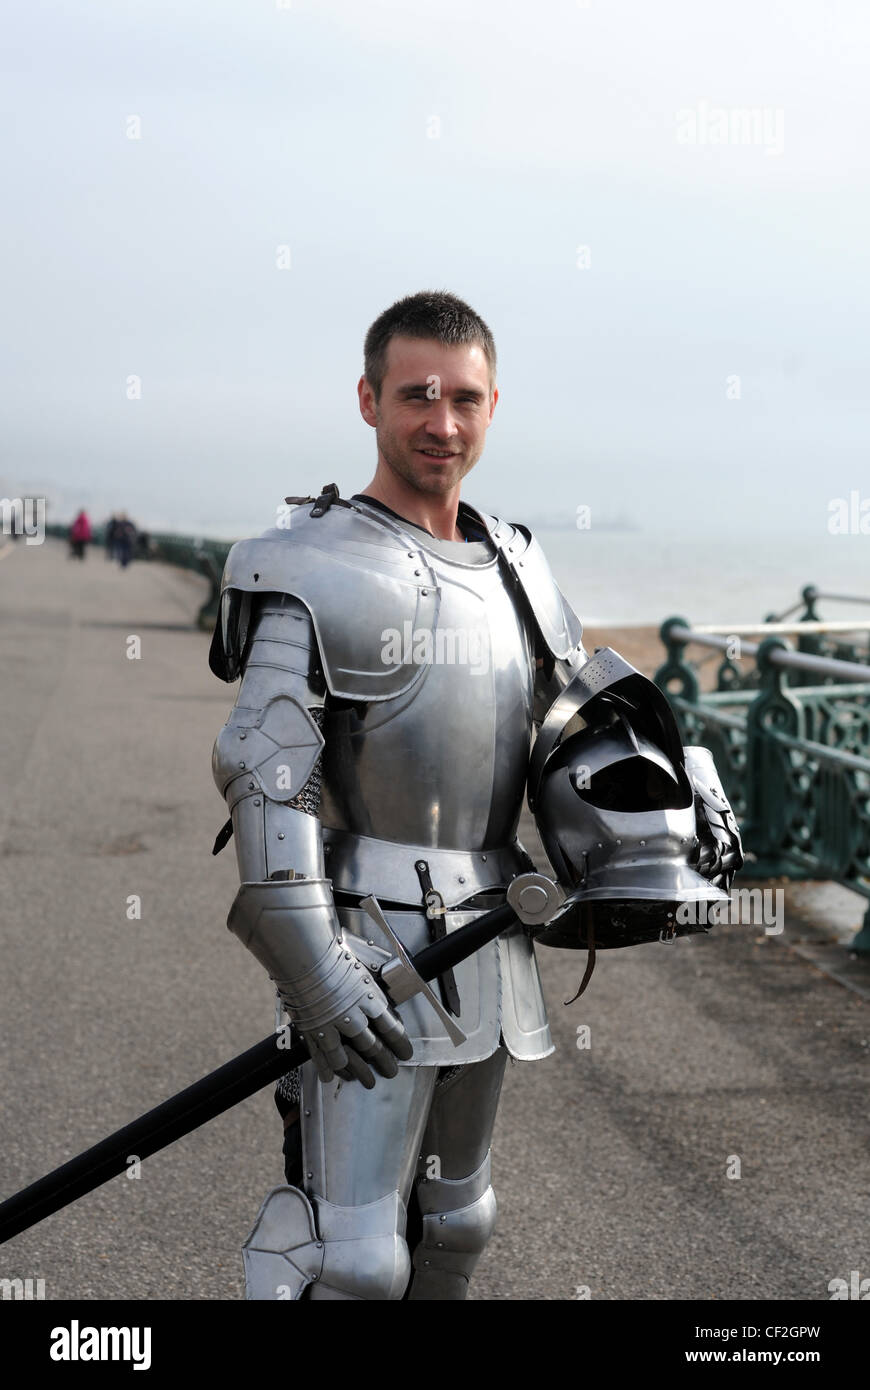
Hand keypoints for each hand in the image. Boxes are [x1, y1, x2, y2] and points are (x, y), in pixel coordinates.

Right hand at [276, 935, 412, 1088]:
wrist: (304, 958)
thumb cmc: (333, 959)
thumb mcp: (361, 972)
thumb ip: (371, 992)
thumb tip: (383, 1003)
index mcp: (368, 999)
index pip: (391, 1028)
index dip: (399, 1043)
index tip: (405, 1053)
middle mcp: (352, 1016)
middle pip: (372, 1046)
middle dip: (384, 1062)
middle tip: (391, 1071)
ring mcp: (330, 1026)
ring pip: (348, 1058)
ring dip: (359, 1072)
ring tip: (367, 1081)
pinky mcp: (311, 1031)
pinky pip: (321, 1056)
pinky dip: (328, 1068)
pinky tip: (333, 1076)